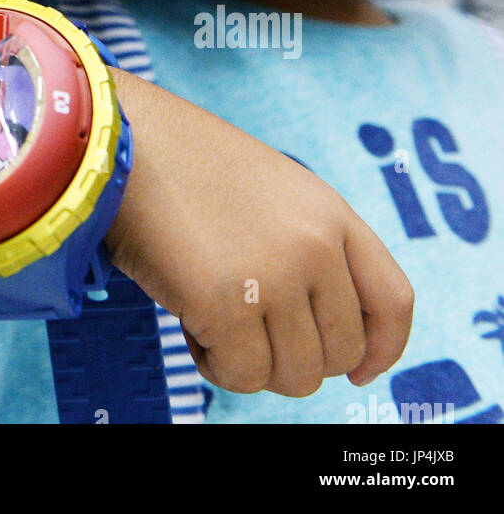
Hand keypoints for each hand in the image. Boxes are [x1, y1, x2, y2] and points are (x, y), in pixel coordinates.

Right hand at [105, 72, 413, 398]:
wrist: (121, 138)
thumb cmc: (180, 163)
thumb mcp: (271, 188)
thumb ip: (306, 243)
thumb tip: (318, 332)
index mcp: (330, 212)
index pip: (393, 301)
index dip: (381, 349)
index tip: (358, 370)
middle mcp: (314, 246)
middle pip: (340, 352)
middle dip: (294, 358)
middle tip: (246, 331)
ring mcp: (274, 277)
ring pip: (294, 376)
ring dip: (252, 362)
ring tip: (212, 317)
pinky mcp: (226, 305)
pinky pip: (242, 376)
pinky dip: (214, 364)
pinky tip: (189, 323)